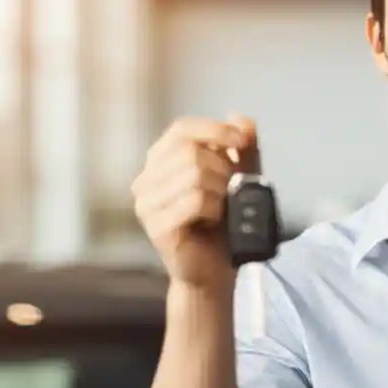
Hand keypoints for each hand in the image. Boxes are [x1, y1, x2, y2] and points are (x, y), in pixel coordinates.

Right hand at [131, 114, 256, 289]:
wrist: (215, 271)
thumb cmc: (223, 225)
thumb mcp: (239, 178)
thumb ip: (242, 148)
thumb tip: (238, 117)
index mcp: (160, 162)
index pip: (181, 129)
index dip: (214, 130)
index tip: (241, 142)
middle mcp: (145, 180)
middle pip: (190, 151)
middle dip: (223, 168)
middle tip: (233, 191)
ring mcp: (146, 204)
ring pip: (194, 174)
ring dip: (222, 190)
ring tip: (224, 208)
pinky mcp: (156, 226)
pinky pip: (194, 200)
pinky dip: (216, 207)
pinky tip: (215, 220)